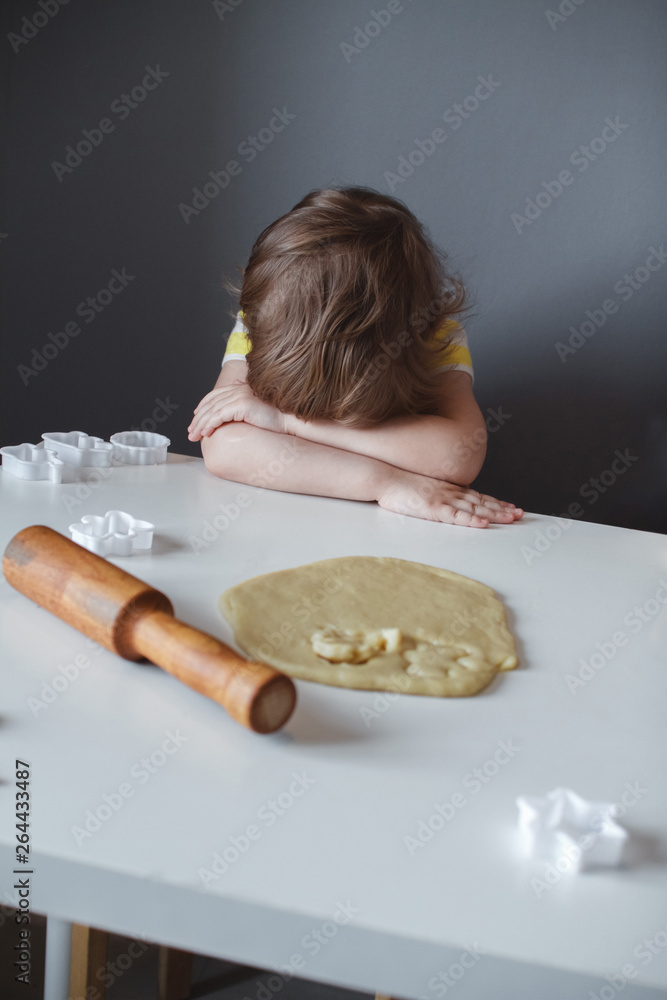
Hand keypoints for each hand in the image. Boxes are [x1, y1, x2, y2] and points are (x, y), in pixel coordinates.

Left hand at [188, 381, 286, 440]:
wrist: (288, 419)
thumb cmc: (275, 417)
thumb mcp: (254, 410)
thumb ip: (242, 406)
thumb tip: (234, 409)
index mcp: (240, 388)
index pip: (214, 395)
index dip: (203, 406)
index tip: (195, 418)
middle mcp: (238, 389)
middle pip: (210, 403)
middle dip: (198, 418)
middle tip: (191, 431)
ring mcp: (240, 395)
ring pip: (212, 410)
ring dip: (200, 424)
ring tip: (194, 436)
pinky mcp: (241, 404)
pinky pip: (219, 415)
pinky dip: (210, 424)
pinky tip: (205, 433)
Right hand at [377, 470, 522, 527]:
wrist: (385, 478)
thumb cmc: (402, 486)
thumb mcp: (426, 490)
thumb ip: (441, 496)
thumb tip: (452, 505)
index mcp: (450, 490)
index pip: (478, 497)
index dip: (496, 503)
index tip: (512, 507)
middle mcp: (451, 493)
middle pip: (482, 502)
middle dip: (502, 509)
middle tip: (521, 514)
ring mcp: (443, 500)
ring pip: (474, 508)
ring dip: (494, 513)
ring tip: (511, 518)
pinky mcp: (433, 509)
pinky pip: (455, 516)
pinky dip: (471, 520)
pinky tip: (483, 523)